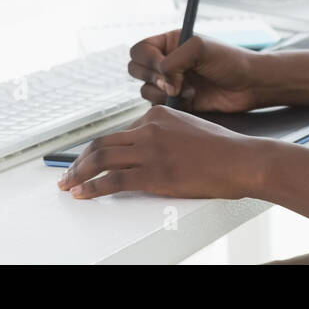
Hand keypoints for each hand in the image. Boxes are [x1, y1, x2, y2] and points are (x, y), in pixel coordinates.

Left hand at [56, 104, 268, 199]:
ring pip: (100, 159)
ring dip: (78, 174)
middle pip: (102, 143)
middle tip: (67, 173)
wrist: (241, 159)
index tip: (89, 160)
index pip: (119, 133)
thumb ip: (165, 134)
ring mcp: (150, 151)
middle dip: (79, 160)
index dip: (100, 150)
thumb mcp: (189, 128)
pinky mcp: (153, 174)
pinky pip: (112, 181)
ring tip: (67, 185)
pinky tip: (83, 194)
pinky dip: (91, 188)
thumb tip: (145, 152)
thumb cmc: (223, 149)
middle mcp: (150, 128)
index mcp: (158, 114)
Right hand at [128, 30, 263, 111]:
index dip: (149, 60)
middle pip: (135, 69)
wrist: (249, 85)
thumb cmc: (230, 61)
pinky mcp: (177, 101)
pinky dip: (173, 104)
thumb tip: (163, 80)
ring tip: (190, 90)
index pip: (140, 50)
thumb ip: (175, 60)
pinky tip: (193, 99)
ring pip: (146, 90)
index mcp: (169, 42)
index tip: (166, 67)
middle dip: (152, 78)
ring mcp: (171, 81)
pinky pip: (158, 106)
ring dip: (165, 92)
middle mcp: (167, 61)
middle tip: (174, 83)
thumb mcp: (201, 48)